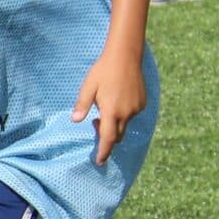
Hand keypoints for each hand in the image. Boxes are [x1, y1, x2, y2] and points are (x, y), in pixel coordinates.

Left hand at [71, 50, 148, 164]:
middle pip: (117, 135)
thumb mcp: (88, 87)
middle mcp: (126, 113)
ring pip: (125, 124)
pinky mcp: (142, 102)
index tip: (100, 162)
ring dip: (115, 123)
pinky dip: (123, 114)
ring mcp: (136, 108)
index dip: (104, 152)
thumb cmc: (103, 71)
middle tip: (94, 122)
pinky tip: (117, 99)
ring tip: (104, 106)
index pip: (108, 139)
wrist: (126, 56)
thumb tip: (75, 120)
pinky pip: (132, 114)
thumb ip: (82, 105)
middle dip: (107, 137)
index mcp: (111, 111)